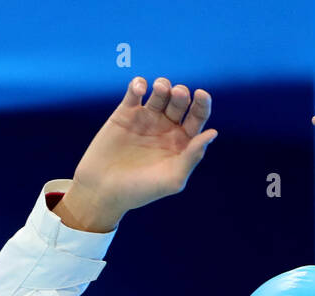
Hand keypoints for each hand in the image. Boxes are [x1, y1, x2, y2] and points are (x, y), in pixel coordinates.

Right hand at [58, 77, 217, 231]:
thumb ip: (192, 157)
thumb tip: (212, 133)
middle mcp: (166, 128)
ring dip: (163, 85)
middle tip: (178, 94)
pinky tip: (140, 89)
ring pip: (160, 92)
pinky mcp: (125, 113)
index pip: (198, 117)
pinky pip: (135, 91)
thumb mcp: (171, 179)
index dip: (203, 104)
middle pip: (180, 101)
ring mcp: (146, 118)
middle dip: (181, 94)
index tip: (201, 95)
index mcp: (182, 142)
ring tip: (159, 89)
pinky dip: (139, 84)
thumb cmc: (139, 191)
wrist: (102, 191)